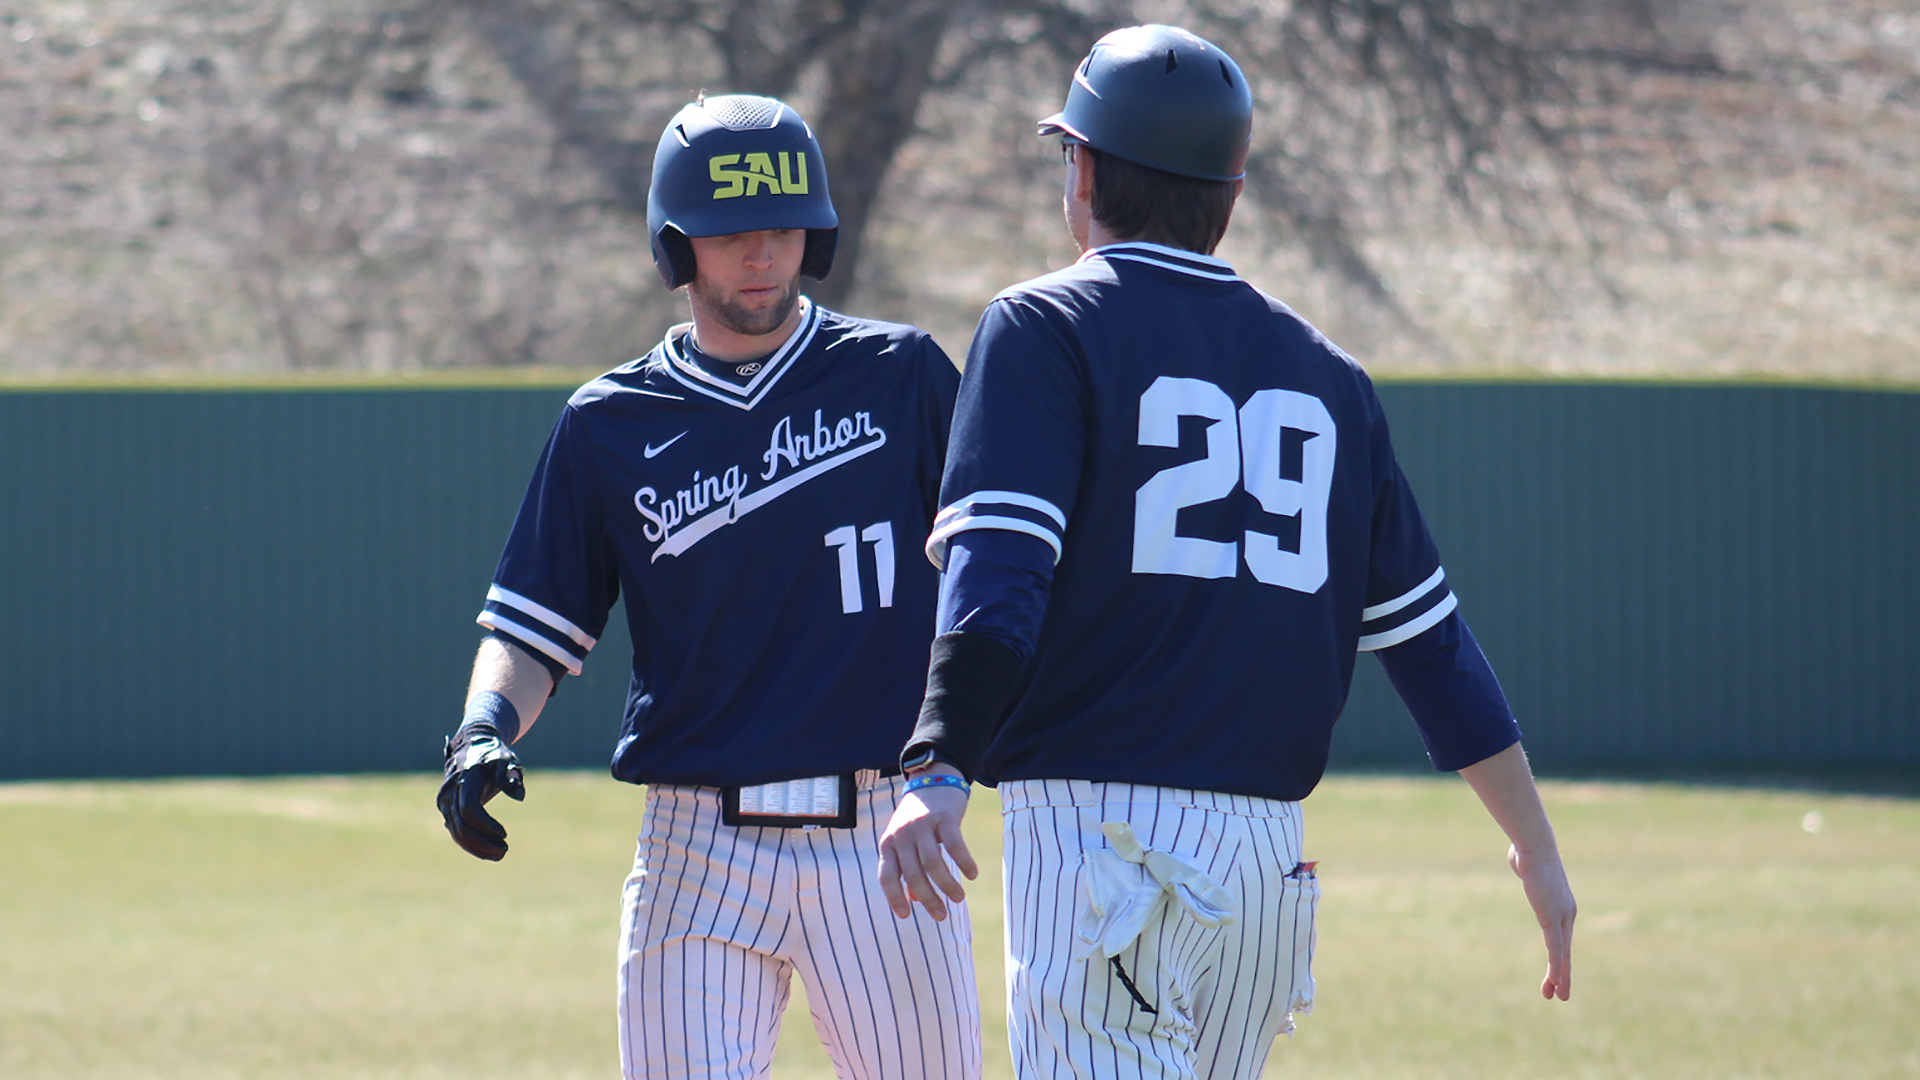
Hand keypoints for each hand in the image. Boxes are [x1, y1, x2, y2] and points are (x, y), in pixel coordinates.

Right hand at [436, 721, 525, 860]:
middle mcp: (449, 792)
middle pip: (462, 825)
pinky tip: (488, 853)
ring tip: (500, 854)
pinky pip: (455, 831)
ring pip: (456, 832)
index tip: (505, 834)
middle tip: (505, 850)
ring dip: (477, 847)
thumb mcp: (506, 759)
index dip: (486, 825)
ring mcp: (445, 802)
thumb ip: (511, 775)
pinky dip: (470, 845)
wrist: (471, 746)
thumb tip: (519, 797)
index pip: (470, 809)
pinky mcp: (447, 809)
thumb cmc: (493, 753)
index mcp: (464, 779)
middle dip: (483, 842)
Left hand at [876, 774, 976, 920]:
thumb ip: (907, 867)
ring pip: (933, 864)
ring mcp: (922, 825)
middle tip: (942, 916)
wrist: (933, 778)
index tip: (906, 916)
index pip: (886, 876)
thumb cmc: (918, 818)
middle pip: (913, 875)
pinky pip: (954, 845)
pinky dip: (964, 863)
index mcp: (888, 843)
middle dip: (928, 900)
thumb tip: (915, 900)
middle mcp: (902, 835)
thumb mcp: (905, 841)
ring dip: (947, 886)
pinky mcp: (944, 817)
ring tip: (958, 898)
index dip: (894, 898)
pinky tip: (972, 874)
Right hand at [1509, 842, 1575, 999]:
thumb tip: (1518, 859)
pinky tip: (1556, 982)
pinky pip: (1555, 949)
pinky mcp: (1552, 919)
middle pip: (1565, 951)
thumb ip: (1526, 869)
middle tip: (1560, 994)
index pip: (1561, 938)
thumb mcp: (1527, 865)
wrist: (1534, 846)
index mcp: (1561, 905)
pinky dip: (1556, 967)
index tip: (1554, 974)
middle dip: (1562, 974)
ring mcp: (1561, 917)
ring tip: (1558, 997)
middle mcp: (1566, 914)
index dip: (1558, 958)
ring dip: (1560, 978)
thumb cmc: (1527, 851)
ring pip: (1563, 955)